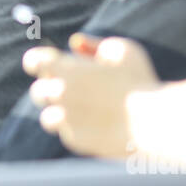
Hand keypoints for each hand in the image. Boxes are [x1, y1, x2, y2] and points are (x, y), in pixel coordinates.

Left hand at [22, 34, 159, 158]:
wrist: (153, 123)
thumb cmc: (140, 81)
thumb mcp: (123, 50)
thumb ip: (94, 45)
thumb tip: (75, 44)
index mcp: (65, 68)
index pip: (33, 61)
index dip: (39, 62)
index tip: (51, 64)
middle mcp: (58, 94)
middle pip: (37, 91)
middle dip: (52, 90)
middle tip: (74, 90)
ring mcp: (64, 119)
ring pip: (48, 117)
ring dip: (61, 113)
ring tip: (85, 111)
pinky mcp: (75, 141)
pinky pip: (67, 134)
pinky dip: (77, 130)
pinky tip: (97, 125)